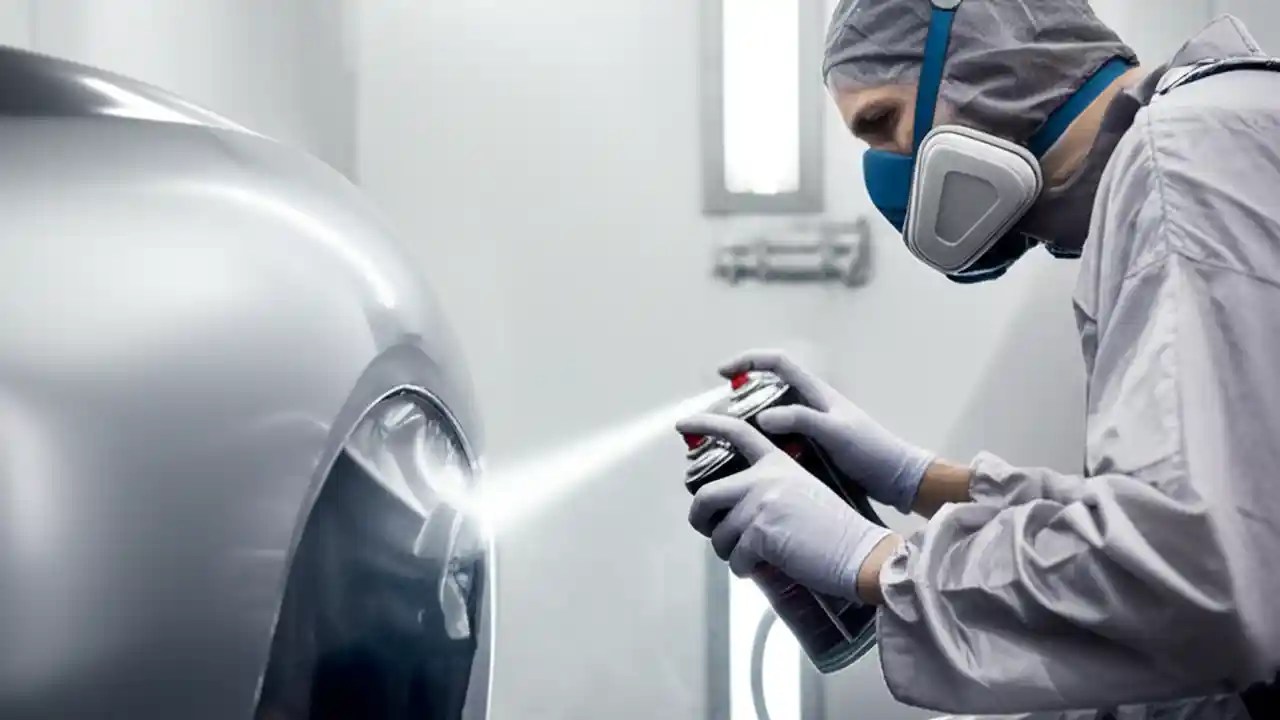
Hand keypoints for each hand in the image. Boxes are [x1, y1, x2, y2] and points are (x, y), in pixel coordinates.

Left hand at [677, 412, 893, 601]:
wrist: (860, 552)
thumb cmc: (835, 529)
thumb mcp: (804, 491)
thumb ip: (770, 489)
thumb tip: (736, 508)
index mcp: (778, 463)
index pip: (736, 432)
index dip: (706, 424)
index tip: (682, 424)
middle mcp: (765, 479)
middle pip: (706, 496)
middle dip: (700, 519)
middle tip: (707, 530)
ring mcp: (761, 505)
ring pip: (718, 535)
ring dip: (728, 552)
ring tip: (748, 557)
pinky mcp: (760, 534)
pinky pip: (735, 558)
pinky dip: (743, 569)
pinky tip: (758, 569)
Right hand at [720, 349, 934, 513]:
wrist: (898, 480)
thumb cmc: (872, 452)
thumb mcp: (836, 433)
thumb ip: (801, 420)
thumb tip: (763, 417)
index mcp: (818, 394)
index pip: (777, 364)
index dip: (748, 361)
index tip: (722, 373)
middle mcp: (812, 406)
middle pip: (768, 391)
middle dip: (739, 398)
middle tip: (716, 418)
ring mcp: (813, 428)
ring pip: (771, 419)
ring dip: (747, 427)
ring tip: (724, 445)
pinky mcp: (814, 449)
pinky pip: (779, 442)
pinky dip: (762, 448)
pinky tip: (749, 466)